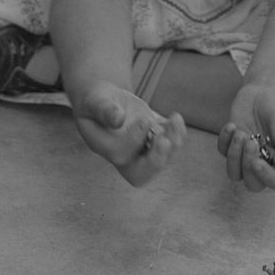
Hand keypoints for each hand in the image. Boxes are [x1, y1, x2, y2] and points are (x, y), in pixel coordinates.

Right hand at [71, 79, 186, 186]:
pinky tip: (176, 118)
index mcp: (104, 148)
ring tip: (174, 120)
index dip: (135, 140)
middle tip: (165, 141)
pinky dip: (177, 135)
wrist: (107, 100)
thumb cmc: (97, 100)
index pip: (120, 154)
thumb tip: (118, 119)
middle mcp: (123, 157)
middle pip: (140, 175)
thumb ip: (104, 109)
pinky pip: (170, 148)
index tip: (145, 120)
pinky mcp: (153, 143)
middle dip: (156, 161)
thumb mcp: (96, 101)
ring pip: (159, 161)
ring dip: (172, 144)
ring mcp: (140, 152)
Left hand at [217, 77, 274, 191]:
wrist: (268, 88)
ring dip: (234, 156)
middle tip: (250, 141)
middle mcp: (266, 163)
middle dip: (247, 165)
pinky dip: (224, 140)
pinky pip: (223, 152)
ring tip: (240, 132)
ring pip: (234, 173)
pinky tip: (232, 125)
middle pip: (253, 184)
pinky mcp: (233, 143)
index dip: (266, 177)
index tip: (257, 162)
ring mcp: (248, 155)